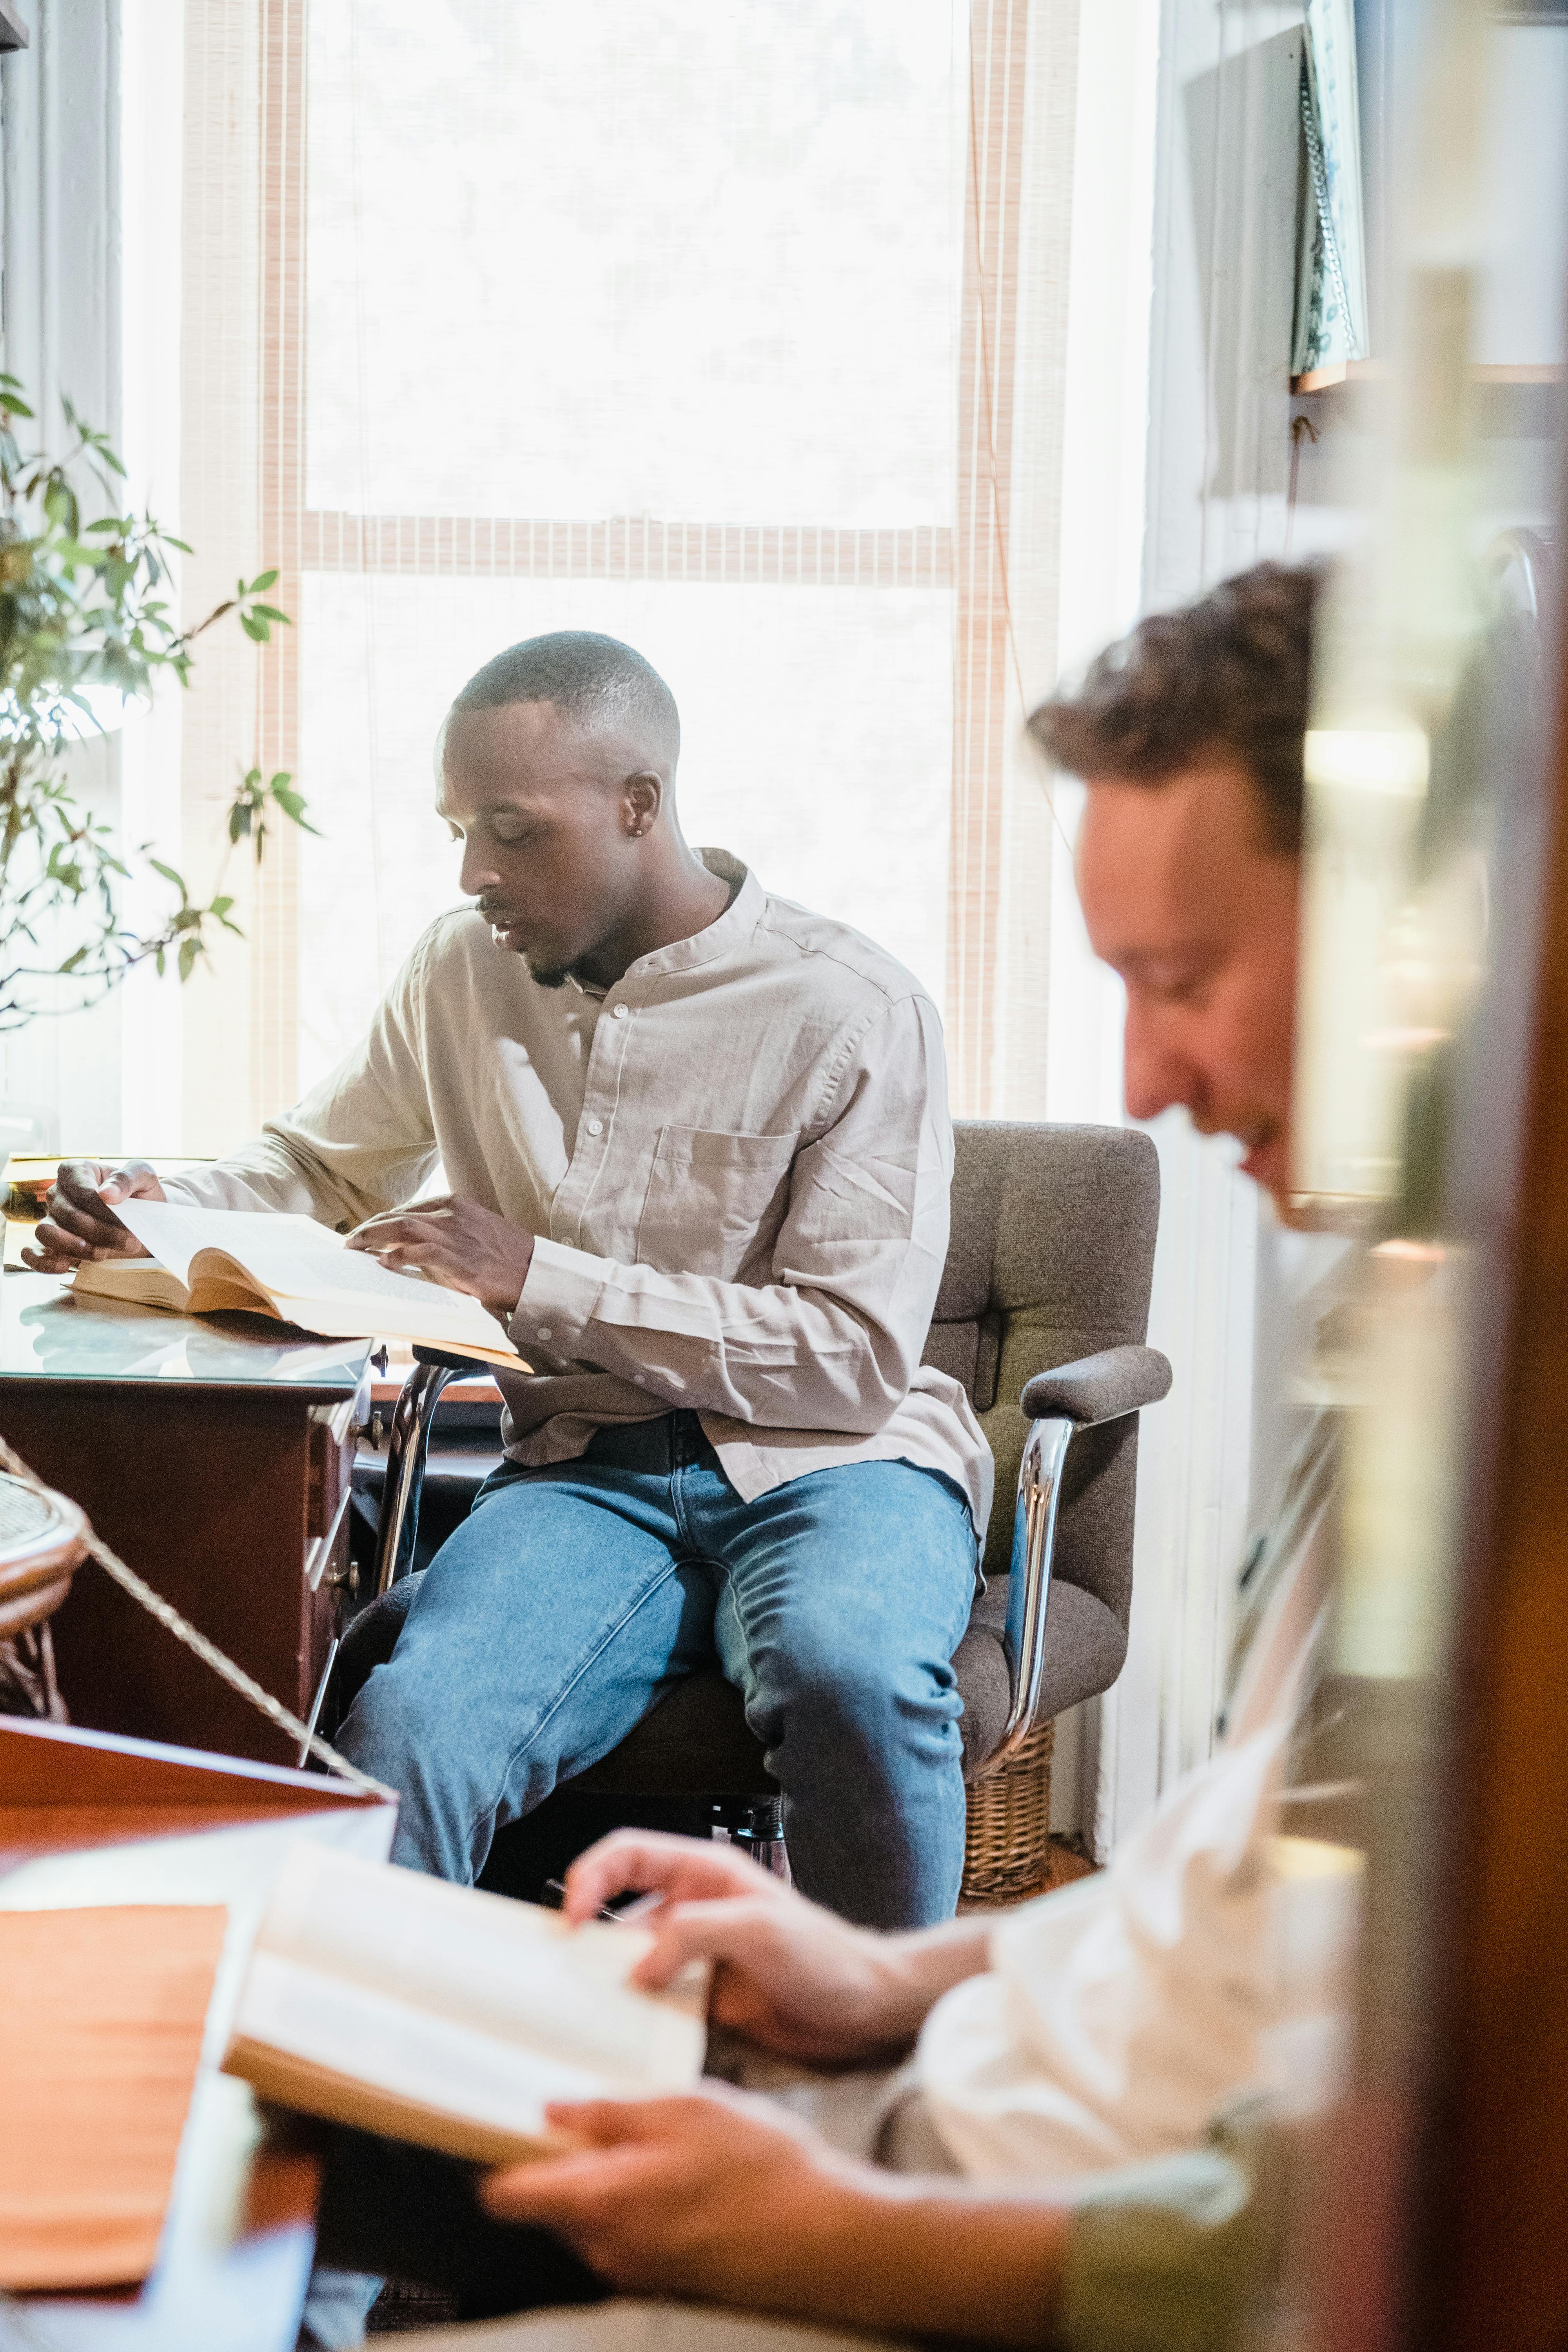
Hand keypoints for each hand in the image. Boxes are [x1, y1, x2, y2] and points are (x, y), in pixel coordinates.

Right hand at [22, 1159, 164, 1271]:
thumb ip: (127, 1178)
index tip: (127, 1222)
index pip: (82, 1191)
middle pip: (68, 1214)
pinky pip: (32, 1253)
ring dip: (75, 1247)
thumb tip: (106, 1194)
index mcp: (75, 1171)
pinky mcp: (52, 1244)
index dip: (103, 1210)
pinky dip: (42, 1262)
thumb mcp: (144, 1177)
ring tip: (102, 1254)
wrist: (145, 1220)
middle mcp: (58, 1193)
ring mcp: (52, 1219)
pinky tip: (64, 1267)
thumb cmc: (141, 1194)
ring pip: (47, 1232)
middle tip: (130, 1243)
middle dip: (100, 1232)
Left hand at [346, 1194, 533, 1315]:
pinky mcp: (458, 1259)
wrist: (535, 1272)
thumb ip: (448, 1231)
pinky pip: (420, 1252)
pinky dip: (399, 1256)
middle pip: (399, 1215)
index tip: (368, 1231)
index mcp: (456, 1204)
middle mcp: (452, 1214)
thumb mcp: (477, 1230)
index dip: (383, 1220)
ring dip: (374, 1237)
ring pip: (402, 1228)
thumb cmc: (508, 1255)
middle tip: (351, 1241)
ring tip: (356, 1247)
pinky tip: (385, 1262)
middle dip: (370, 1228)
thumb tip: (416, 1244)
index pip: (409, 1209)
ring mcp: (455, 1235)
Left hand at [480, 2087, 860, 2308]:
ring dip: (605, 2180)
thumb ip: (612, 2111)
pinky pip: (625, 2235)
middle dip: (563, 2160)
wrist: (827, 2238)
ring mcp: (635, 2269)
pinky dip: (636, 2203)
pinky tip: (681, 2174)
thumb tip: (555, 2109)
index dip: (493, 2157)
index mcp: (601, 2200)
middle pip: (546, 2205)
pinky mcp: (664, 2278)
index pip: (505, 2195)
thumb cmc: (762, 2166)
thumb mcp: (688, 2108)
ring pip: (589, 2218)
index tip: (497, 2122)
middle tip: (600, 2114)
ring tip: (656, 2139)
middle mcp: (606, 2247)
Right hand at [563, 1830, 938, 2066]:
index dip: (590, 1876)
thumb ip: (694, 1934)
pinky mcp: (699, 1998)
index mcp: (703, 1872)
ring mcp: (693, 1955)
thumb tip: (637, 1968)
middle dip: (583, 1932)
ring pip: (628, 1959)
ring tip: (575, 2009)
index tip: (571, 1920)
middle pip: (617, 1907)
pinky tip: (614, 2036)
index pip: (627, 1853)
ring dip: (602, 1979)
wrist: (863, 2010)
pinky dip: (628, 2015)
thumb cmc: (823, 1956)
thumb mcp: (759, 1929)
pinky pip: (649, 2001)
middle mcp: (691, 1908)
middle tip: (555, 1971)